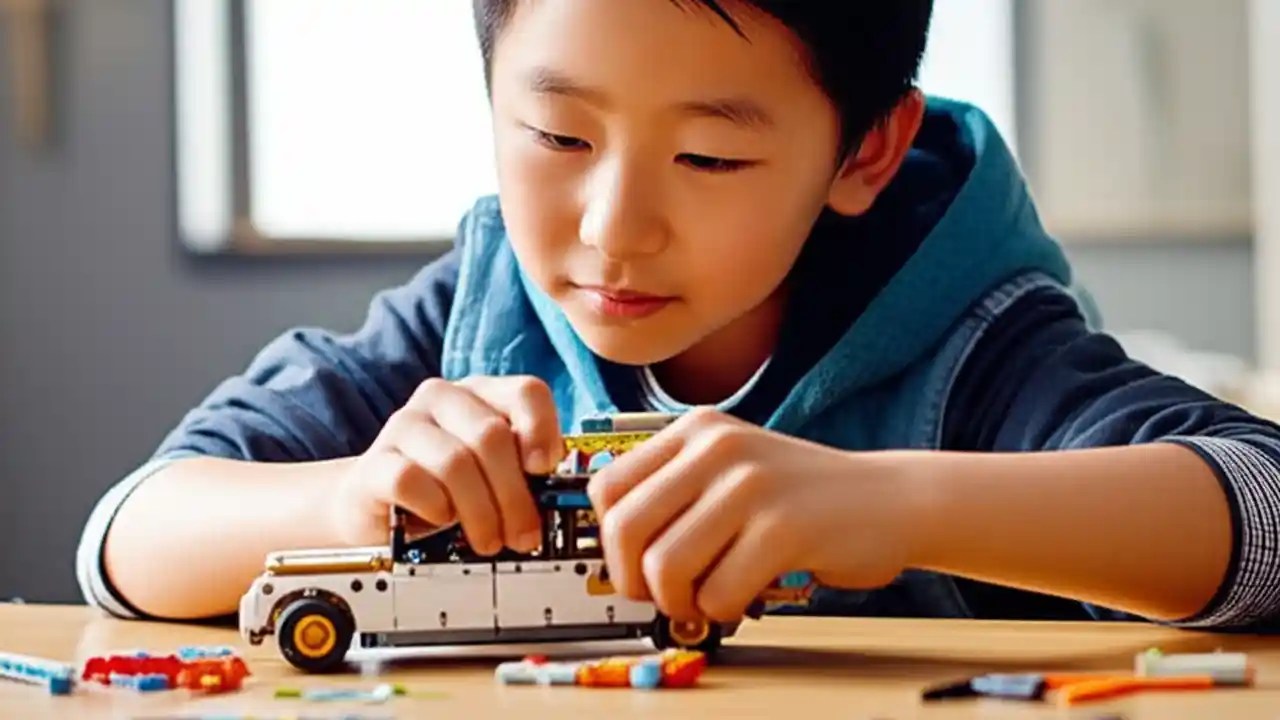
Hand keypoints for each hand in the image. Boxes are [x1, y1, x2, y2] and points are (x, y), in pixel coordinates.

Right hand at [330, 376, 562, 554]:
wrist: (378, 503)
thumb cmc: (444, 487)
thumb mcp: (492, 473)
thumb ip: (522, 471)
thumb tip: (556, 499)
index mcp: (481, 393)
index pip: (525, 391)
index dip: (543, 430)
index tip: (545, 469)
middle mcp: (442, 399)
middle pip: (491, 436)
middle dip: (514, 495)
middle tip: (523, 535)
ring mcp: (404, 426)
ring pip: (456, 463)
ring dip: (481, 512)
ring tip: (489, 540)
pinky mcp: (375, 462)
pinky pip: (412, 482)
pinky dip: (436, 508)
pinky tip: (441, 520)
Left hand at [587, 408, 915, 622]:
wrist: (890, 498)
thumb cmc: (802, 497)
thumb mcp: (729, 470)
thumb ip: (675, 495)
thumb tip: (614, 554)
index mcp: (696, 431)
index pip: (607, 489)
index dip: (611, 542)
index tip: (637, 564)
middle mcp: (716, 448)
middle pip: (624, 530)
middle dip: (636, 580)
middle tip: (667, 594)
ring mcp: (751, 485)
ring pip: (665, 567)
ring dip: (681, 601)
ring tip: (710, 596)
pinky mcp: (784, 527)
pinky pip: (718, 592)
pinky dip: (724, 610)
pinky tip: (746, 595)